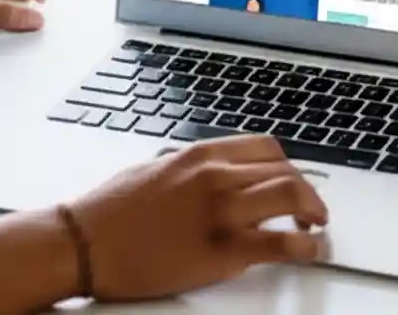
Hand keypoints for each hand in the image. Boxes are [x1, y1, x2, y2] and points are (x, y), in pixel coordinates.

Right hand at [69, 136, 328, 300]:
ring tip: (314, 226)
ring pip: (290, 196)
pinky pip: (281, 243)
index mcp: (199, 156)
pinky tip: (308, 250)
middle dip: (306, 189)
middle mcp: (215, 177)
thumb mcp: (153, 169)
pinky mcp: (223, 250)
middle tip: (311, 208)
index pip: (265, 148)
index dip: (287, 166)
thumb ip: (189, 170)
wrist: (83, 243)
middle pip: (284, 170)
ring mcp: (221, 212)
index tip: (292, 180)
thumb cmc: (107, 211)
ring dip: (313, 210)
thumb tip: (210, 176)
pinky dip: (305, 246)